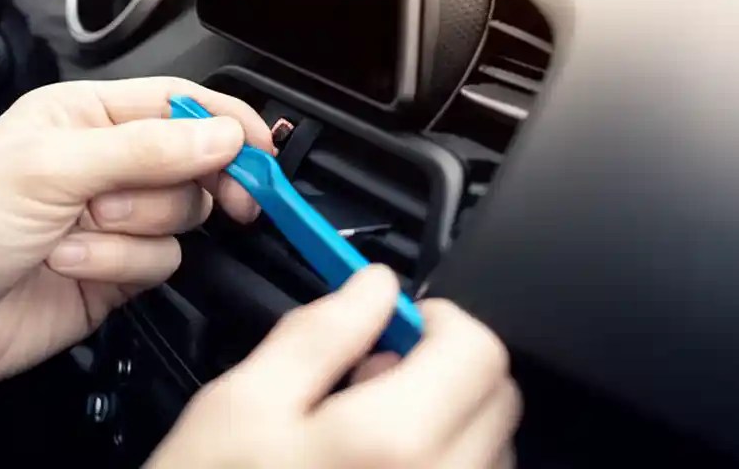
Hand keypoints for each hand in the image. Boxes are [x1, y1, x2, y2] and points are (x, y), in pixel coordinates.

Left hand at [0, 78, 275, 398]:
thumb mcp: (49, 169)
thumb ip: (144, 149)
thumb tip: (219, 136)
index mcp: (84, 118)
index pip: (179, 105)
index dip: (227, 123)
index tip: (262, 149)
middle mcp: (103, 166)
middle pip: (196, 162)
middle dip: (198, 182)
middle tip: (232, 198)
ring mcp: (111, 222)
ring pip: (182, 218)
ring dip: (134, 230)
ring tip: (77, 234)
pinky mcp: (114, 273)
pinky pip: (162, 264)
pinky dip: (121, 266)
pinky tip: (71, 265)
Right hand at [146, 266, 521, 468]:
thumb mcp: (242, 404)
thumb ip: (320, 334)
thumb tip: (373, 287)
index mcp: (393, 441)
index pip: (478, 351)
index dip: (438, 321)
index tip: (400, 323)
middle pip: (496, 400)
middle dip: (446, 370)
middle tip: (375, 378)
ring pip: (490, 449)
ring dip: (447, 424)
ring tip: (370, 437)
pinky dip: (442, 465)